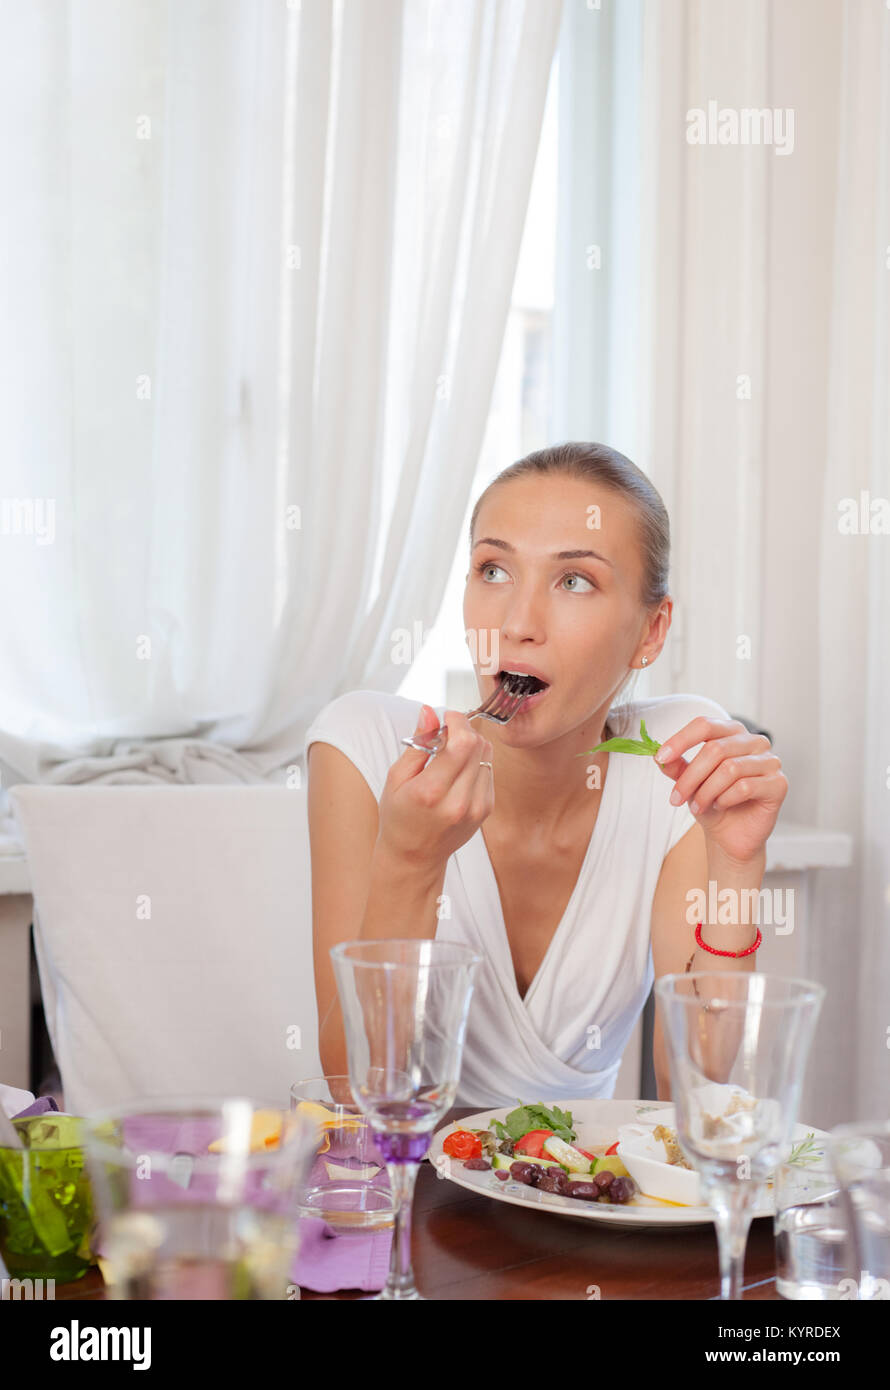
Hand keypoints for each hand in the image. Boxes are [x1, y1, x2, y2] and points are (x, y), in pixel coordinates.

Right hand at [378, 704, 493, 869]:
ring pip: (487, 755)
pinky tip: (457, 772)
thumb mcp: (397, 778)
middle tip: (446, 734)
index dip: (458, 722)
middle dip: (464, 730)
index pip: (461, 743)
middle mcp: (458, 801)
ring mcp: (476, 808)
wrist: (414, 857)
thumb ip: (417, 742)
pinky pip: (488, 770)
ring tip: (450, 754)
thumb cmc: (398, 817)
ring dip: (471, 745)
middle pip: (478, 745)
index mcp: (431, 792)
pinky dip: (476, 762)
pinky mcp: (485, 810)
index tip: (447, 717)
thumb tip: (430, 712)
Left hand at [654, 716, 786, 863]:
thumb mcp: (689, 783)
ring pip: (729, 769)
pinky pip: (745, 786)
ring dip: (706, 792)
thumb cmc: (712, 802)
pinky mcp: (778, 783)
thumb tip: (659, 756)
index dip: (681, 740)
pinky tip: (720, 806)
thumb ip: (676, 767)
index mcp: (731, 733)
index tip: (661, 757)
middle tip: (675, 798)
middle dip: (690, 777)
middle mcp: (754, 741)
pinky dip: (725, 799)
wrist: (731, 835)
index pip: (705, 725)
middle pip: (715, 749)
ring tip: (698, 806)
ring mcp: (770, 761)